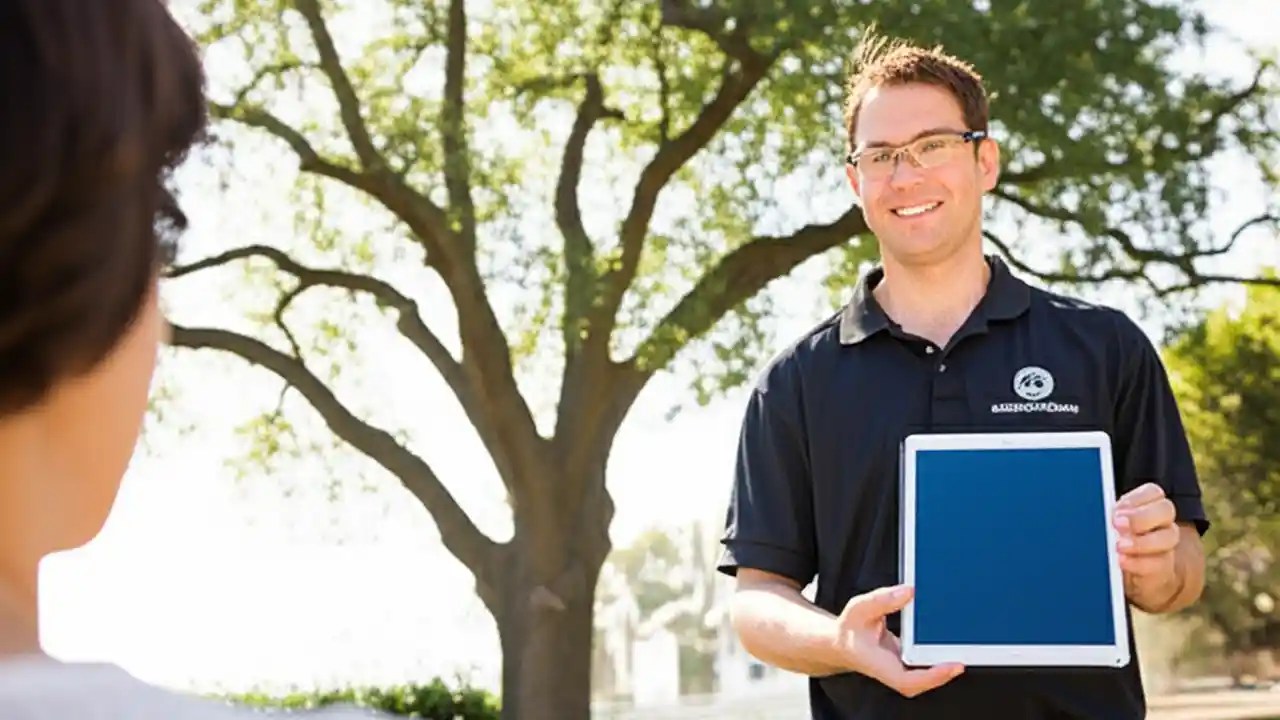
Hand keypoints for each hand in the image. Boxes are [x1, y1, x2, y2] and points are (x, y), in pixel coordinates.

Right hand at [832, 584, 963, 697]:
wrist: (842, 642)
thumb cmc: (850, 628)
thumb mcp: (859, 607)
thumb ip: (882, 599)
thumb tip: (909, 592)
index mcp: (877, 662)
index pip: (906, 679)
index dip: (931, 676)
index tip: (952, 665)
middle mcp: (891, 670)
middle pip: (920, 682)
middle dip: (943, 673)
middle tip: (962, 658)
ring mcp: (900, 669)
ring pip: (924, 677)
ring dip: (943, 667)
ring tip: (963, 650)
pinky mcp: (906, 663)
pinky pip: (923, 667)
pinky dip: (937, 659)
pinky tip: (950, 645)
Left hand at [1113, 482, 1178, 583]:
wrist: (1131, 573)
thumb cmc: (1116, 541)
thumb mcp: (1109, 525)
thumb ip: (1108, 517)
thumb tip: (1099, 514)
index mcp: (1148, 504)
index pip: (1153, 492)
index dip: (1136, 499)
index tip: (1117, 509)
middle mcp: (1162, 521)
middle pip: (1165, 510)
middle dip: (1140, 517)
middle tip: (1117, 524)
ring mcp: (1166, 544)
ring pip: (1168, 537)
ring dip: (1142, 542)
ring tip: (1119, 546)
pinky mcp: (1164, 567)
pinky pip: (1160, 564)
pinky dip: (1139, 563)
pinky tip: (1124, 561)